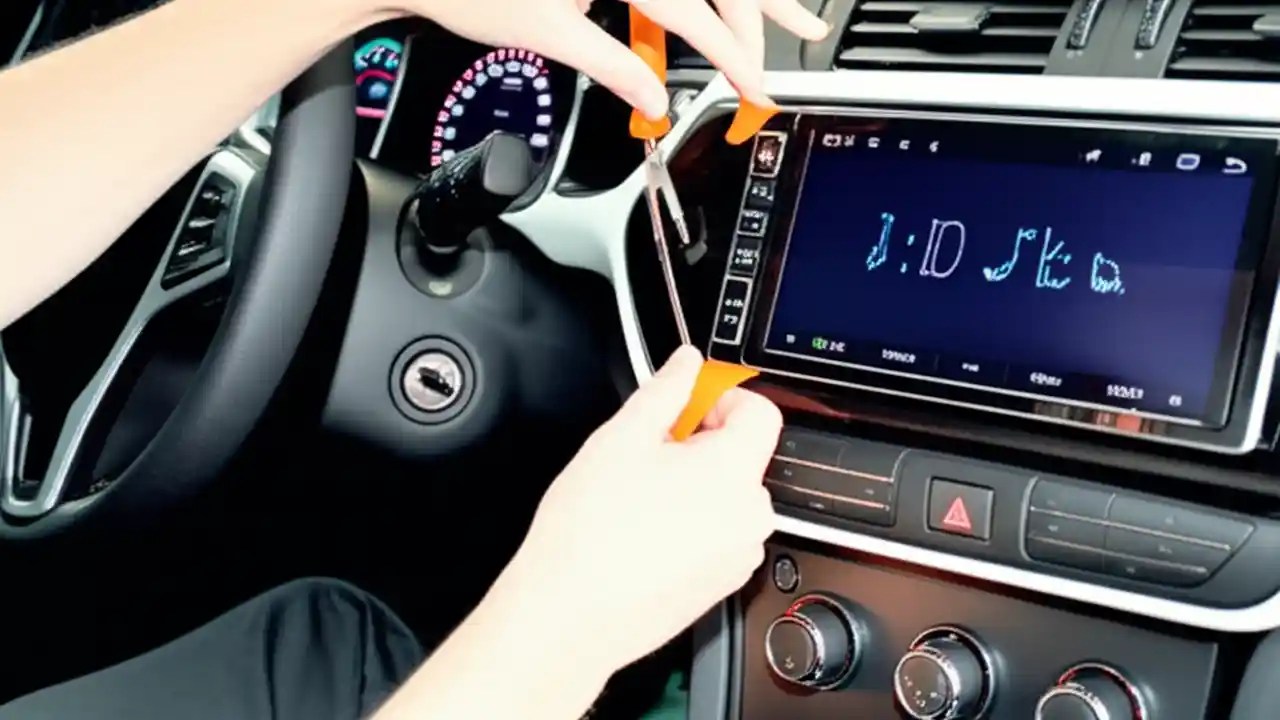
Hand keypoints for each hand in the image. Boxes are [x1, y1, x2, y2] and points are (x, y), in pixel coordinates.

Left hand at [398, 0, 829, 117]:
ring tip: (787, 17)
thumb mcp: (547, 32)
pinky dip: (695, 2)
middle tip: (791, 46)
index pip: (697, 10)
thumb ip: (613, 66)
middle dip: (758, 14)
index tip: (757, 87)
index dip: (735, 53)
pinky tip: (713, 19)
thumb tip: (654, 96)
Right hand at [502, 345, 782, 675]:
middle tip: (647, 456)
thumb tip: (687, 364)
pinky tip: (644, 532)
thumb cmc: (589, 535)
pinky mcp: (723, 582)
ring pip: (727, 495)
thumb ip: (664, 390)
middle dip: (699, 445)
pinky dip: (691, 523)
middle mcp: (749, 516)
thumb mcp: (620, 438)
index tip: (685, 407)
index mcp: (733, 472)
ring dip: (693, 486)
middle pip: (742, 454)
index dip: (720, 399)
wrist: (570, 616)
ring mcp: (739, 554)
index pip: (759, 411)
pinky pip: (718, 533)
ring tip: (638, 500)